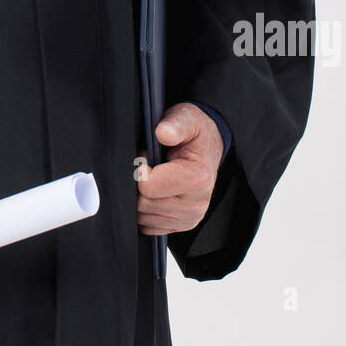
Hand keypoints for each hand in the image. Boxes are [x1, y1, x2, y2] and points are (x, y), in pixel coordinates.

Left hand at [136, 102, 224, 235]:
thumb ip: (175, 124)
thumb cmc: (195, 133)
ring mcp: (190, 218)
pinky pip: (149, 226)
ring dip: (141, 198)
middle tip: (148, 166)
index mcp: (197, 178)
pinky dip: (146, 211)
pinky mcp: (182, 225)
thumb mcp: (187, 119)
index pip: (148, 186)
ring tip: (154, 178)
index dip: (139, 168)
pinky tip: (155, 192)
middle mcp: (196, 204)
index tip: (146, 156)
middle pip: (143, 204)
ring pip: (144, 218)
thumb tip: (163, 132)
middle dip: (137, 184)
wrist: (208, 147)